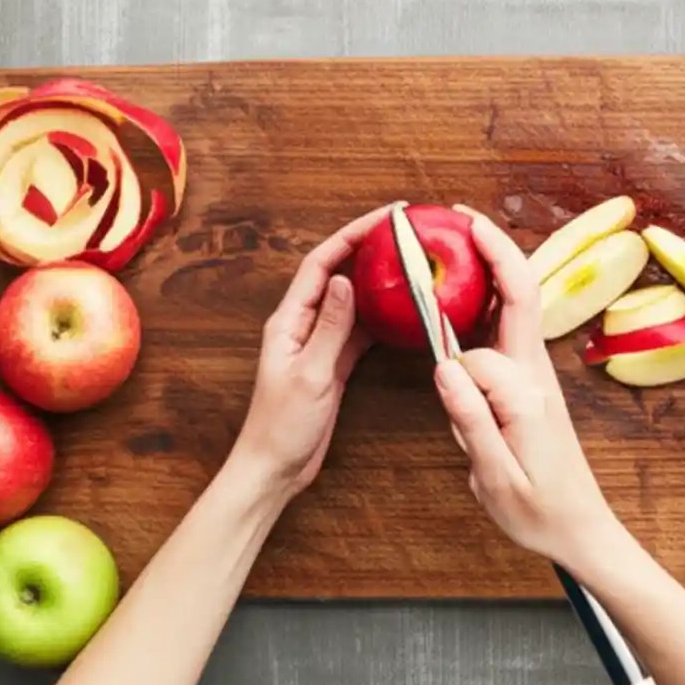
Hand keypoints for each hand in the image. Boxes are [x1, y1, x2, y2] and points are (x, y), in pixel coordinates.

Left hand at [229, 203, 397, 499]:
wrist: (275, 468)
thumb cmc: (282, 426)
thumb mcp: (311, 374)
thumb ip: (331, 328)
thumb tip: (348, 281)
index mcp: (289, 320)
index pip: (322, 263)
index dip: (352, 234)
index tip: (385, 216)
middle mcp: (302, 324)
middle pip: (338, 272)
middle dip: (367, 247)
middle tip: (403, 230)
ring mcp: (318, 342)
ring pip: (351, 300)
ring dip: (376, 280)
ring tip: (409, 261)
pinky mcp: (332, 363)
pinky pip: (359, 330)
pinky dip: (379, 317)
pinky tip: (402, 310)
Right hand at [434, 206, 621, 568]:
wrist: (582, 530)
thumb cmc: (540, 512)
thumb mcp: (497, 478)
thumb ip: (472, 420)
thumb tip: (445, 366)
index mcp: (527, 396)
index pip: (477, 355)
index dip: (450, 359)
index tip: (432, 357)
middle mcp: (537, 373)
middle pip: (520, 292)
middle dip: (493, 247)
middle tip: (459, 214)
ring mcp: (537, 373)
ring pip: (517, 302)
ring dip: (494, 263)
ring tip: (462, 233)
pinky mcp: (531, 380)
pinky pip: (511, 325)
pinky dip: (492, 295)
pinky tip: (470, 286)